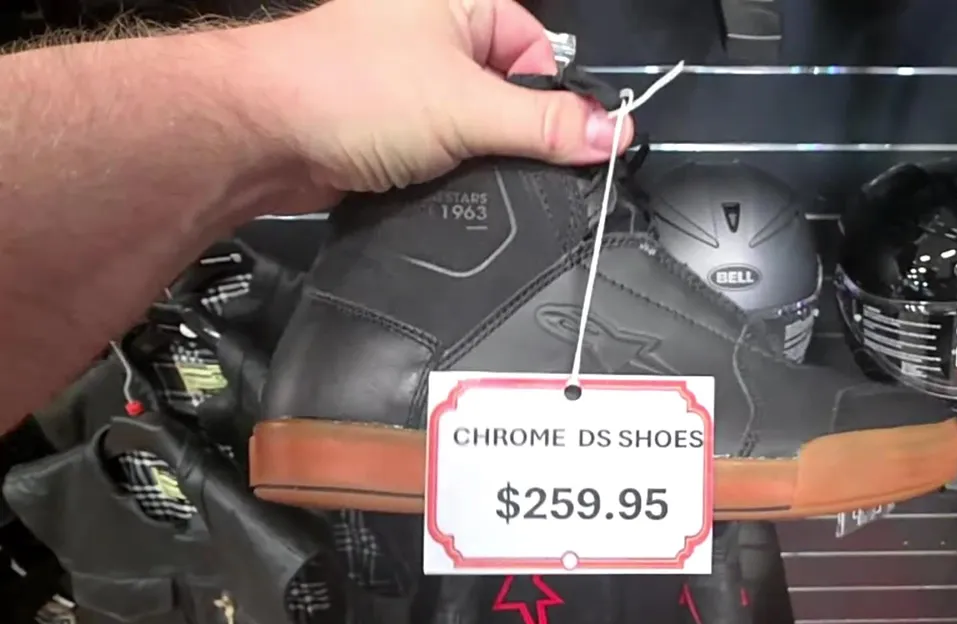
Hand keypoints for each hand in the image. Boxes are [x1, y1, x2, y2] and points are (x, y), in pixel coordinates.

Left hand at [239, 0, 633, 205]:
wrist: (259, 136)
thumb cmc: (340, 88)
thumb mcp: (467, 108)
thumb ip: (545, 125)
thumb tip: (609, 131)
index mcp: (460, 3)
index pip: (539, 51)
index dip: (553, 99)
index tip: (569, 141)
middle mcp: (434, 36)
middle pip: (510, 96)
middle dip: (510, 136)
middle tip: (497, 156)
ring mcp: (410, 85)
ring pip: (475, 132)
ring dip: (474, 160)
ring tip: (452, 167)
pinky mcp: (392, 131)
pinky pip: (443, 157)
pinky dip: (446, 177)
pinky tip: (433, 184)